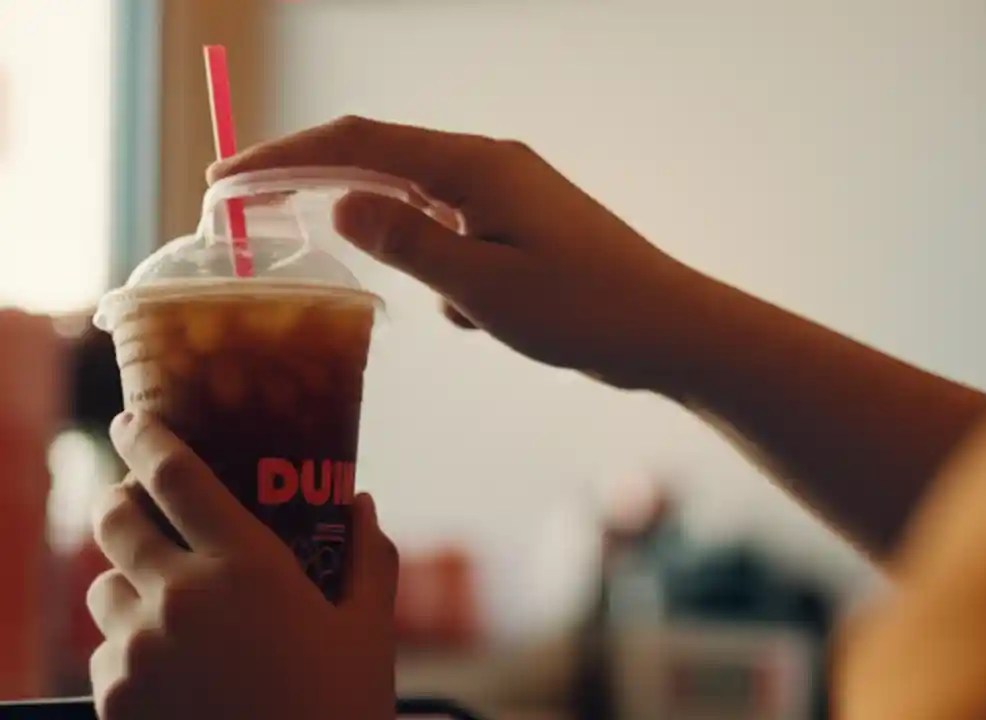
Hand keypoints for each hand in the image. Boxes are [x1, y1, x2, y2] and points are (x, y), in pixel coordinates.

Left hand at [88, 412, 398, 719]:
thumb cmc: (341, 707)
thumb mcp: (369, 630)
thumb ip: (370, 557)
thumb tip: (363, 505)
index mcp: (248, 566)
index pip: (177, 476)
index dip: (147, 436)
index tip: (134, 418)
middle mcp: (182, 596)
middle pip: (115, 520)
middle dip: (119, 500)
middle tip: (136, 502)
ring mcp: (140, 649)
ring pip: (102, 589)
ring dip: (124, 583)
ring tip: (164, 603)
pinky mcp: (114, 699)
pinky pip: (104, 652)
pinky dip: (127, 648)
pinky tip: (170, 668)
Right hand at [208, 116, 710, 390]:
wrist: (670, 330)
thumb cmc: (586, 310)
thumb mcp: (483, 287)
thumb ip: (408, 243)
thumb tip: (341, 202)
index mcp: (475, 166)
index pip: (358, 144)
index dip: (286, 158)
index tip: (227, 181)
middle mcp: (489, 167)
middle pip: (380, 160)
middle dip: (319, 184)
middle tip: (254, 212)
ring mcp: (508, 197)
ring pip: (421, 209)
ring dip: (401, 247)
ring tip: (419, 294)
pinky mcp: (523, 230)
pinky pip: (457, 242)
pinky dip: (448, 277)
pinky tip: (483, 318)